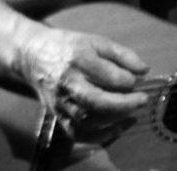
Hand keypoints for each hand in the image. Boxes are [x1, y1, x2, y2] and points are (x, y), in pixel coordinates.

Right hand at [16, 26, 148, 142]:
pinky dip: (102, 135)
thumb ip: (122, 54)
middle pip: (96, 101)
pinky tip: (117, 126)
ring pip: (88, 121)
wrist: (32, 55)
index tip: (137, 79)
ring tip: (131, 112)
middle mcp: (67, 82)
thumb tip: (144, 70)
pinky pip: (80, 133)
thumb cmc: (67, 47)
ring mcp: (60, 101)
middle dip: (124, 104)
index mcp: (78, 58)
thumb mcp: (95, 41)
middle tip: (142, 99)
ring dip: (115, 120)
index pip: (109, 75)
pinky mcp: (57, 115)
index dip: (129, 80)